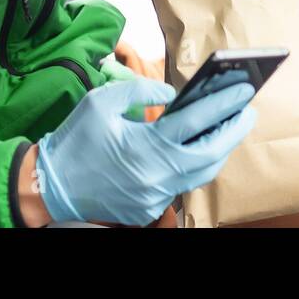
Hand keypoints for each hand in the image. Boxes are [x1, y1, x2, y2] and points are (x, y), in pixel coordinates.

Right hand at [34, 77, 256, 225]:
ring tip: (229, 128)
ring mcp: (154, 197)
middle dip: (233, 131)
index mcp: (146, 146)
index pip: (196, 122)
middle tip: (248, 111)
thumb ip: (141, 91)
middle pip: (210, 154)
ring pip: (199, 175)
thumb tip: (174, 93)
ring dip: (217, 151)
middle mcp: (156, 176)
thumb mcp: (102, 102)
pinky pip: (179, 186)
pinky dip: (192, 166)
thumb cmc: (75, 139)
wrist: (50, 184)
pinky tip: (197, 149)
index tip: (243, 89)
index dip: (223, 103)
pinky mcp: (148, 209)